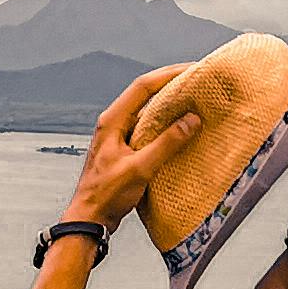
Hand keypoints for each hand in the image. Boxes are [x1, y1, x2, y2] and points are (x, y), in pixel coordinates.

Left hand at [67, 64, 200, 226]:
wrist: (89, 219)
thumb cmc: (106, 195)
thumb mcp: (139, 169)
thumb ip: (166, 144)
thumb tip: (191, 120)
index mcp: (112, 121)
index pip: (143, 86)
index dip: (168, 74)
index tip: (192, 69)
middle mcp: (114, 123)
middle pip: (145, 94)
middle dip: (172, 85)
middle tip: (198, 81)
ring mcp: (119, 136)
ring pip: (148, 111)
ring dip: (170, 105)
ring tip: (194, 101)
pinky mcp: (125, 150)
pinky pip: (148, 129)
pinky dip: (166, 125)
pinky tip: (181, 129)